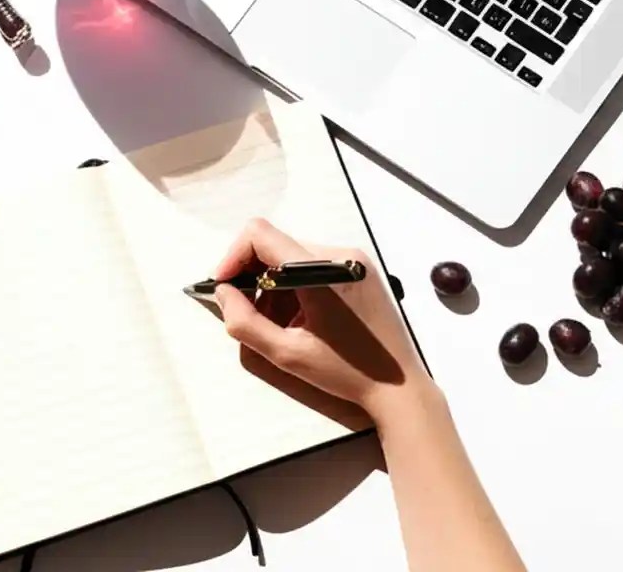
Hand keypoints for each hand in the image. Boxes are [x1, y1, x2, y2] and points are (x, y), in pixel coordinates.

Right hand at [213, 219, 430, 424]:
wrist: (401, 387)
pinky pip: (313, 266)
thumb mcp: (286, 354)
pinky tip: (301, 320)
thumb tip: (222, 293)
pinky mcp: (361, 270)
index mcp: (322, 271)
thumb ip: (244, 322)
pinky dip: (296, 287)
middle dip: (252, 277)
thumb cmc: (346, 374)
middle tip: (247, 314)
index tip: (223, 287)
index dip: (233, 257)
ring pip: (292, 257)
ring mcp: (354, 260)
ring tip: (279, 325)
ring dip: (274, 285)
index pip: (261, 235)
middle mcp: (340, 255)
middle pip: (276, 246)